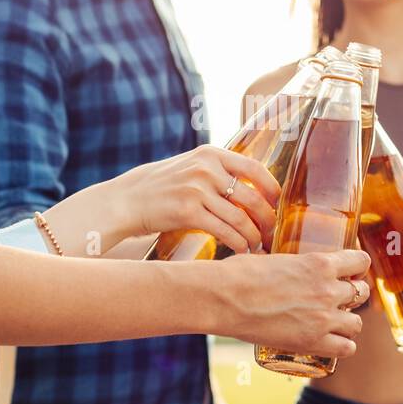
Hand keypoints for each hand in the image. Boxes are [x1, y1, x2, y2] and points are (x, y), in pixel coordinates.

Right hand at [49, 145, 281, 255]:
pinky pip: (224, 230)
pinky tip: (241, 249)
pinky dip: (237, 242)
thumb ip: (216, 171)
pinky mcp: (187, 211)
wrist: (125, 200)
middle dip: (267, 219)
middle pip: (252, 196)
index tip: (278, 204)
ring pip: (240, 217)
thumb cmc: (159, 187)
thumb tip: (251, 187)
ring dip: (253, 236)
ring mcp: (196, 189)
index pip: (254, 168)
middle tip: (271, 233)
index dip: (272, 188)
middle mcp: (206, 168)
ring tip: (257, 246)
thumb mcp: (189, 166)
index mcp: (210, 154)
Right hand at [210, 248, 369, 355]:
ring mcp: (323, 318)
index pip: (360, 261)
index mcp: (320, 263)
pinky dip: (342, 345)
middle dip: (351, 294)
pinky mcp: (312, 341)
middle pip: (361, 292)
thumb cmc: (241, 273)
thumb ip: (294, 263)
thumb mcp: (275, 257)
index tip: (351, 272)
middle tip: (338, 298)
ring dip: (347, 321)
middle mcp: (328, 290)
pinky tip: (333, 341)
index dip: (357, 267)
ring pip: (356, 322)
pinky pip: (347, 348)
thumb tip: (290, 264)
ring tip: (334, 322)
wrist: (224, 298)